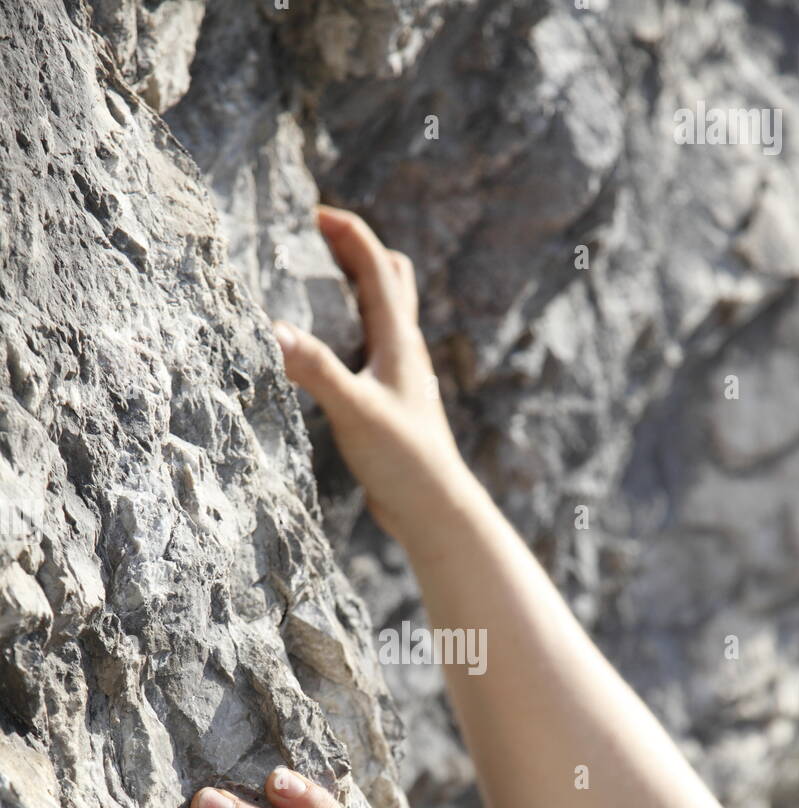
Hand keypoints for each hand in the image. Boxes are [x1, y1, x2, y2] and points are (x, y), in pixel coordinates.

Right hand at [273, 206, 472, 551]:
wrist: (432, 507)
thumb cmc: (403, 458)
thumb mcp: (353, 409)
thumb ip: (315, 369)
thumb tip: (272, 329)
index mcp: (399, 340)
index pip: (376, 266)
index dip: (347, 233)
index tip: (313, 213)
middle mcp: (404, 350)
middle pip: (390, 279)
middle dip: (356, 251)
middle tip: (318, 241)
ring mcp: (400, 375)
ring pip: (383, 314)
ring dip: (355, 289)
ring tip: (316, 285)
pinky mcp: (391, 400)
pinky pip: (371, 348)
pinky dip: (350, 330)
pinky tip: (326, 350)